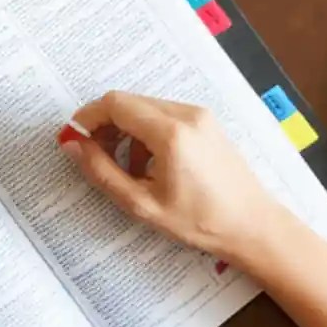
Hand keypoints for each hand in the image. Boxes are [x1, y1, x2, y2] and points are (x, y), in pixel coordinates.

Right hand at [60, 91, 288, 258]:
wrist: (253, 225)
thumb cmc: (200, 222)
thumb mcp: (142, 204)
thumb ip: (102, 172)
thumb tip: (73, 146)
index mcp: (171, 133)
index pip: (114, 104)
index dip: (87, 118)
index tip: (74, 139)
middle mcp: (186, 114)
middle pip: (128, 102)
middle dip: (104, 125)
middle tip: (95, 157)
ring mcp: (198, 114)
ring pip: (144, 107)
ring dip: (125, 130)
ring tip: (126, 169)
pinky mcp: (205, 121)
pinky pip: (163, 115)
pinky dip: (145, 132)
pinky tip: (149, 165)